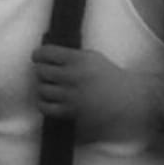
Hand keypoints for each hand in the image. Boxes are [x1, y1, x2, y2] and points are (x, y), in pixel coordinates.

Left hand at [32, 45, 160, 142]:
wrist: (126, 99)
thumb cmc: (109, 76)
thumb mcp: (92, 58)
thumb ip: (70, 56)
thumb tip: (45, 55)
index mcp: (79, 58)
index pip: (47, 53)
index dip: (38, 55)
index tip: (37, 57)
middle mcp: (73, 76)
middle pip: (41, 71)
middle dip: (41, 72)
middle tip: (45, 74)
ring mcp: (71, 95)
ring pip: (42, 89)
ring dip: (43, 87)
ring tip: (49, 87)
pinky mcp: (71, 111)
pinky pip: (45, 107)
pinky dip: (43, 103)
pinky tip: (49, 100)